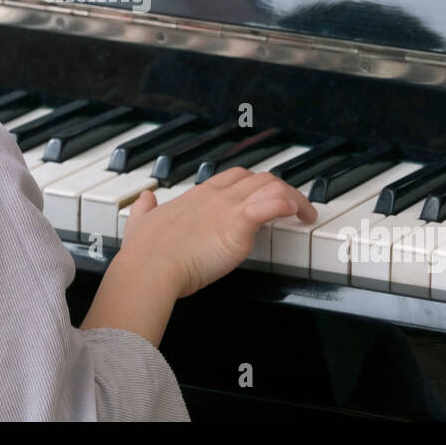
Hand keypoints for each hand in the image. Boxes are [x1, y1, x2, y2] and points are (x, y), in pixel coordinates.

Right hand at [120, 167, 316, 297]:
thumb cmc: (144, 252)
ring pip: (271, 186)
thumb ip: (144, 209)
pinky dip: (288, 203)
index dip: (253, 183)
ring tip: (306, 213)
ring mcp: (228, 209)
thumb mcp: (139, 223)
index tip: (264, 195)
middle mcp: (215, 197)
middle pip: (258, 178)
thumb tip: (144, 199)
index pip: (234, 177)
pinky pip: (270, 205)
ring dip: (294, 197)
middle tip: (294, 206)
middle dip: (280, 188)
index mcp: (197, 196)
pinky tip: (298, 212)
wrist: (148, 267)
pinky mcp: (237, 227)